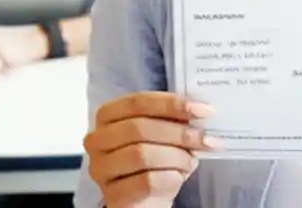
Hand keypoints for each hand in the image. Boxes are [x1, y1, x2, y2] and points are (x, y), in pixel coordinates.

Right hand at [84, 92, 219, 207]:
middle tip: (204, 138)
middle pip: (139, 128)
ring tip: (191, 160)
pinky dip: (170, 178)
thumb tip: (201, 111)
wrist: (147, 199)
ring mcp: (101, 169)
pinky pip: (146, 182)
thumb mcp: (164, 134)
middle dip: (178, 132)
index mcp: (108, 115)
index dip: (172, 104)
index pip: (138, 102)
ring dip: (176, 156)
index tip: (203, 110)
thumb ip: (175, 119)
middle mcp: (97, 140)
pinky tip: (179, 177)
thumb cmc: (155, 162)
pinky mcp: (112, 195)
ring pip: (142, 154)